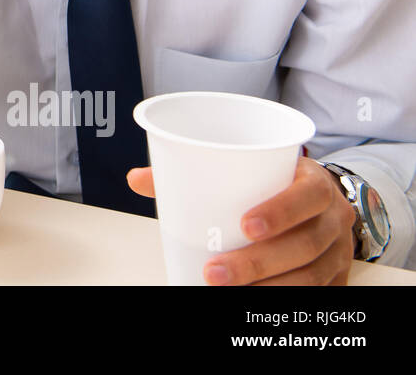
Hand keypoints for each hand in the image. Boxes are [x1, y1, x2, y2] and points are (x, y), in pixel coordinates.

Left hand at [126, 156, 356, 284]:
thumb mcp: (251, 168)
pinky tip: (255, 306)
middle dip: (258, 263)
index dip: (281, 211)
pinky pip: (316, 296)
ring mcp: (338, 253)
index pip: (307, 196)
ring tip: (225, 291)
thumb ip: (195, 171)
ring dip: (268, 289)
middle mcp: (333, 220)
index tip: (244, 225)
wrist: (322, 202)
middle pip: (304, 246)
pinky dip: (284, 302)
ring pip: (310, 277)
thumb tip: (137, 178)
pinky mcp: (335, 279)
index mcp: (315, 184)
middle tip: (214, 272)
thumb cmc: (277, 184)